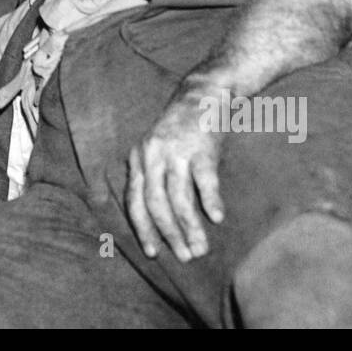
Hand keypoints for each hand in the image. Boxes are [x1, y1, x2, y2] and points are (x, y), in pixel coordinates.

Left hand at [126, 92, 224, 261]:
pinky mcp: (202, 148)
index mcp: (139, 158)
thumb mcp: (157, 149)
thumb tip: (158, 221)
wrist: (203, 93)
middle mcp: (152, 155)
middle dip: (169, 234)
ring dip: (190, 227)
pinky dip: (210, 202)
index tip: (153, 253)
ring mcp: (177, 151)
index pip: (135, 201)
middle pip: (156, 204)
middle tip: (184, 257)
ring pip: (179, 199)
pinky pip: (204, 181)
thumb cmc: (182, 128)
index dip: (143, 229)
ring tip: (201, 249)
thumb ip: (154, 177)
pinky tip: (216, 219)